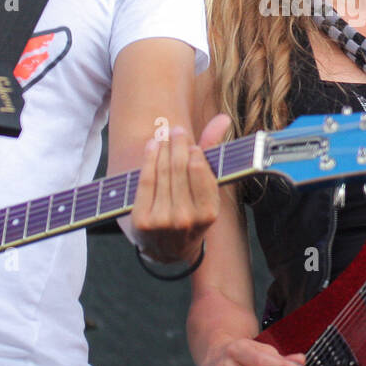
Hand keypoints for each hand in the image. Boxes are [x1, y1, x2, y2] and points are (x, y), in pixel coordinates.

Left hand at [129, 113, 229, 264]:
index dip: (194, 153)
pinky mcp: (142, 221)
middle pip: (180, 169)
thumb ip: (213, 152)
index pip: (201, 172)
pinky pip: (146, 181)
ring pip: (162, 173)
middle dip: (177, 145)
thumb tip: (223, 118)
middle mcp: (187, 219)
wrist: (166, 248)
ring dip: (162, 148)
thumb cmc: (190, 210)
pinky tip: (151, 146)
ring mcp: (163, 221)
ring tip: (163, 135)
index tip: (189, 141)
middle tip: (175, 130)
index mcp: (209, 213)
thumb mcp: (206, 189)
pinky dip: (148, 159)